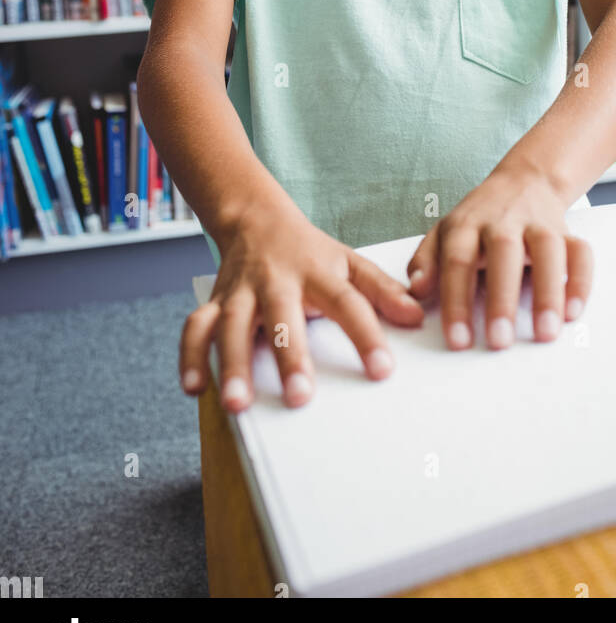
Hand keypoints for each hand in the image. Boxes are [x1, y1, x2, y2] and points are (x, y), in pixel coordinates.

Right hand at [179, 202, 424, 410]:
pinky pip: (195, 328)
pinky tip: (195, 389)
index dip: (366, 336)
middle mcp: (276, 281)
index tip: (382, 371)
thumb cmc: (309, 252)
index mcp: (317, 273)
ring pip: (231, 326)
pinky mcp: (214, 302)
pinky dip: (190, 357)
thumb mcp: (350, 263)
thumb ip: (383, 290)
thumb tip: (417, 316)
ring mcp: (241, 292)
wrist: (256, 218)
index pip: (347, 302)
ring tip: (238, 405)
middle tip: (300, 397)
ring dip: (232, 364)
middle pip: (281, 318)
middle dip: (288, 357)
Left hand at [406, 165, 592, 349]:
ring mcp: (538, 223)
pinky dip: (580, 280)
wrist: (523, 181)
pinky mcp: (566, 230)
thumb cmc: (478, 221)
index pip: (458, 261)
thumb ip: (426, 262)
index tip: (459, 341)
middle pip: (503, 253)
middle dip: (502, 299)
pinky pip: (580, 251)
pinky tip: (573, 313)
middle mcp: (503, 220)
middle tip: (500, 341)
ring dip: (548, 292)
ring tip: (545, 333)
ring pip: (548, 249)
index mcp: (466, 224)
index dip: (457, 302)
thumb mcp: (443, 233)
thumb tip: (416, 291)